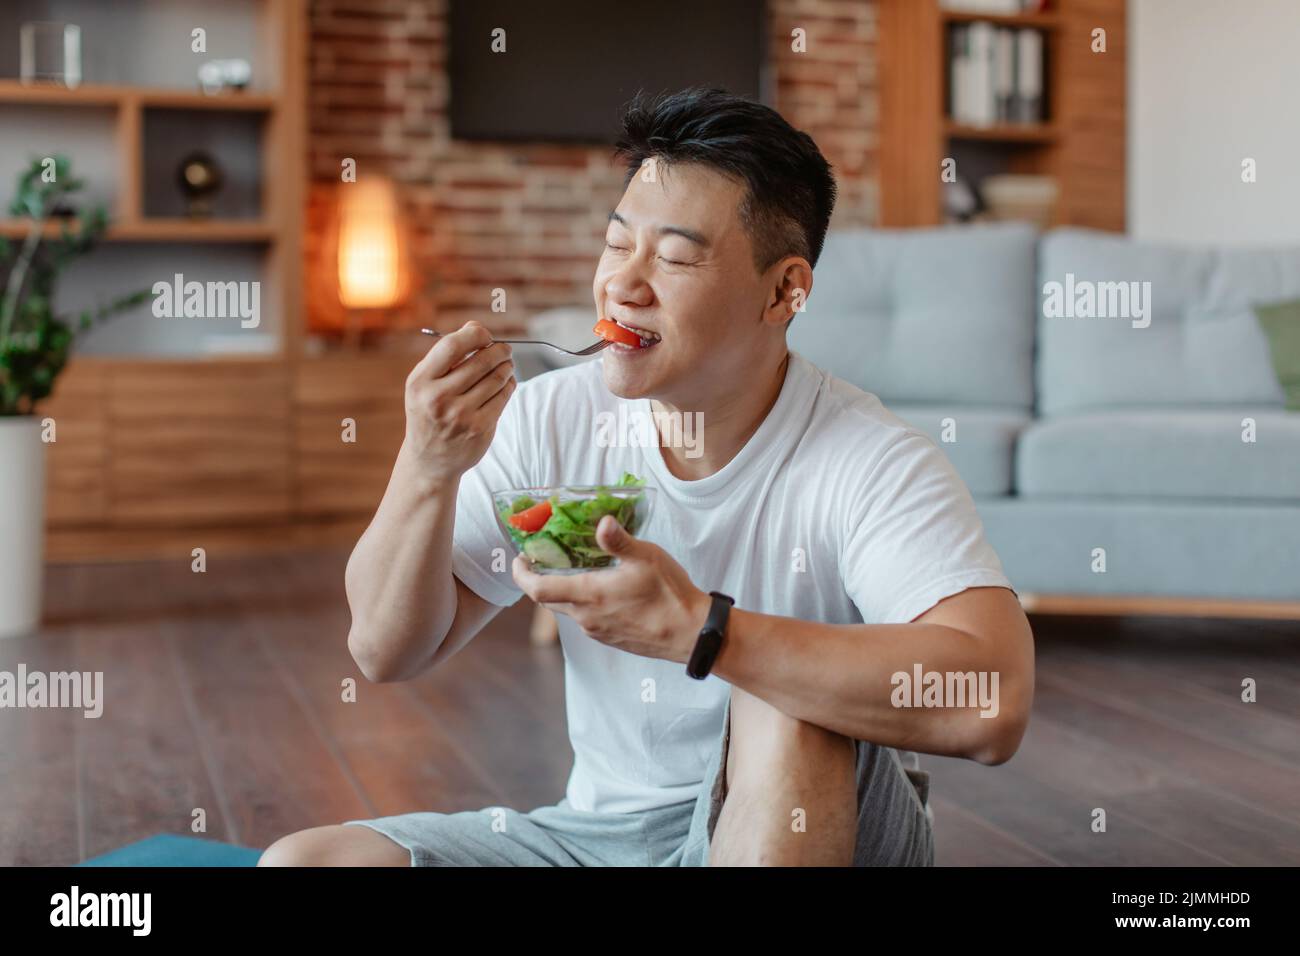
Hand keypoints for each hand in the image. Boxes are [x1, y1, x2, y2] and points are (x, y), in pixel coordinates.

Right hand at [401, 321, 514, 486]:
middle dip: (498, 350)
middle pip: (480, 361)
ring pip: (496, 379)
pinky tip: (506, 382)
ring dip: (507, 366)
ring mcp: (460, 416)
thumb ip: (447, 355)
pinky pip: (503, 397)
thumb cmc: (429, 411)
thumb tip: (475, 327)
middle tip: (504, 349)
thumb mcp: (425, 383)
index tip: (484, 335)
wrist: (430, 460)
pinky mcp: (479, 429)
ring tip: (507, 364)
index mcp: (420, 382)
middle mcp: (438, 399)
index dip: (474, 335)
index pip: (451, 346)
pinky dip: (509, 385)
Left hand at [512, 515, 710, 661]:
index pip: (538, 590)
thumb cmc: (669, 595)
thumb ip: (618, 540)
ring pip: (568, 611)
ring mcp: (598, 631)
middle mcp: (587, 617)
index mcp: (589, 596)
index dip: (521, 575)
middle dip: (539, 580)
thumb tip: (602, 521)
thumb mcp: (646, 558)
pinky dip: (581, 604)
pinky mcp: (611, 639)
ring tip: (572, 571)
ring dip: (562, 592)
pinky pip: (586, 620)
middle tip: (541, 560)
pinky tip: (599, 591)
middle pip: (548, 601)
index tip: (519, 560)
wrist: (691, 633)